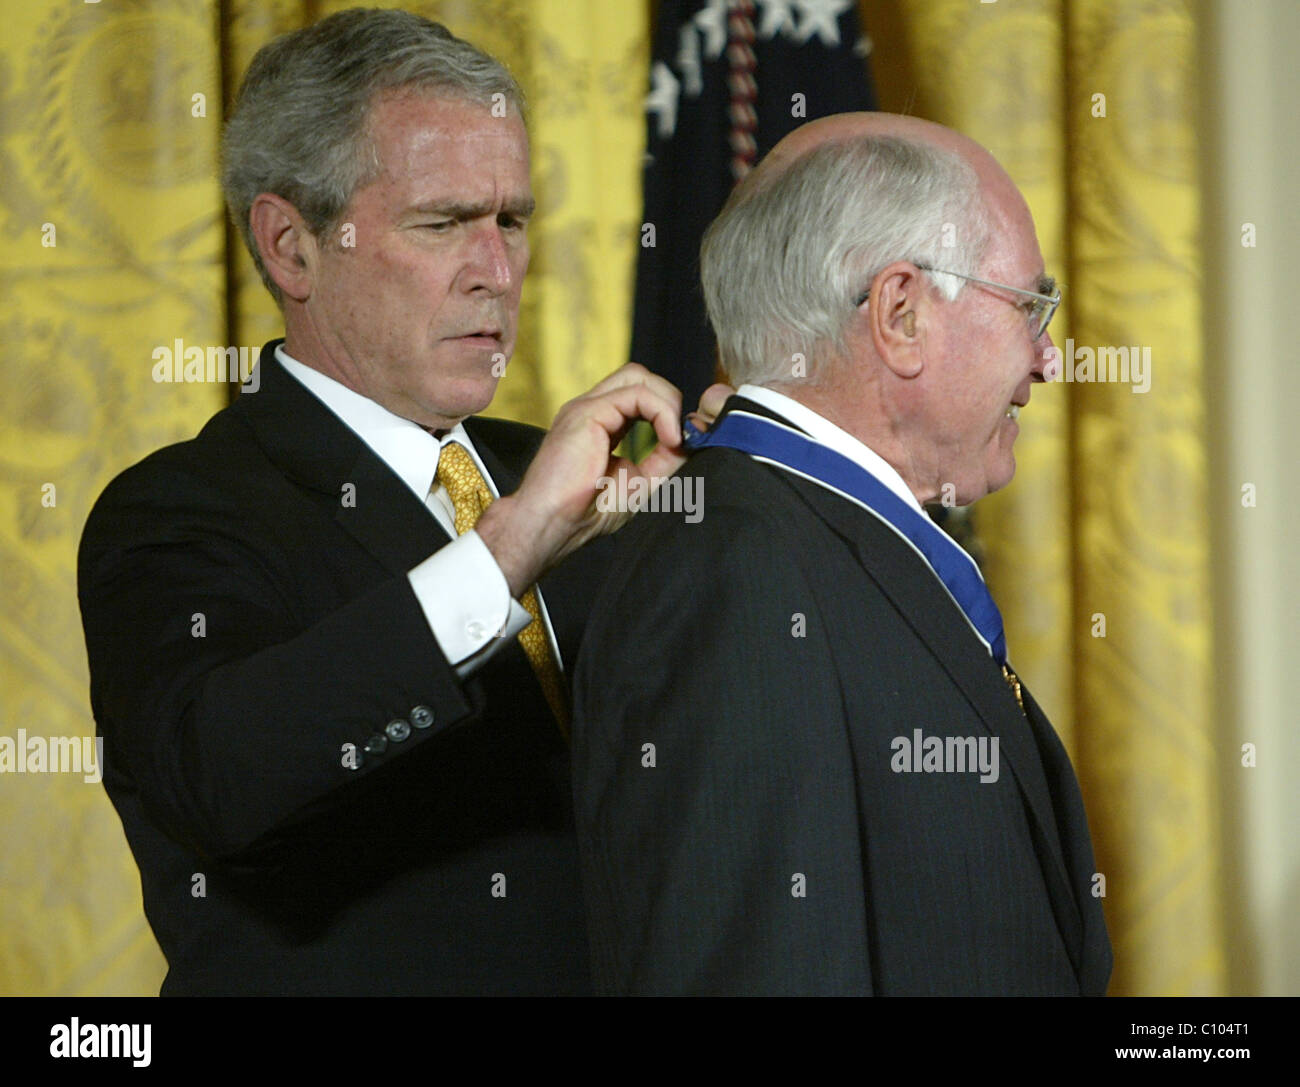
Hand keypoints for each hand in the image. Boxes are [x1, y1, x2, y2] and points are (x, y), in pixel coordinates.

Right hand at [475, 364, 684, 595]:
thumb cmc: (583, 513)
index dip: (668, 410)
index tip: (687, 440)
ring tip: (675, 438)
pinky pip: (637, 394)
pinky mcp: (587, 413)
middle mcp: (592, 410)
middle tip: (682, 436)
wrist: (550, 525)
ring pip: (638, 377)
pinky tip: (669, 439)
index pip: (639, 395)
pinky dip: (662, 412)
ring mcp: (586, 407)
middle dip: (670, 400)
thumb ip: (664, 458)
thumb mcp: (639, 483)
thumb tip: (691, 440)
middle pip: (639, 377)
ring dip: (667, 403)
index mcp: (600, 424)